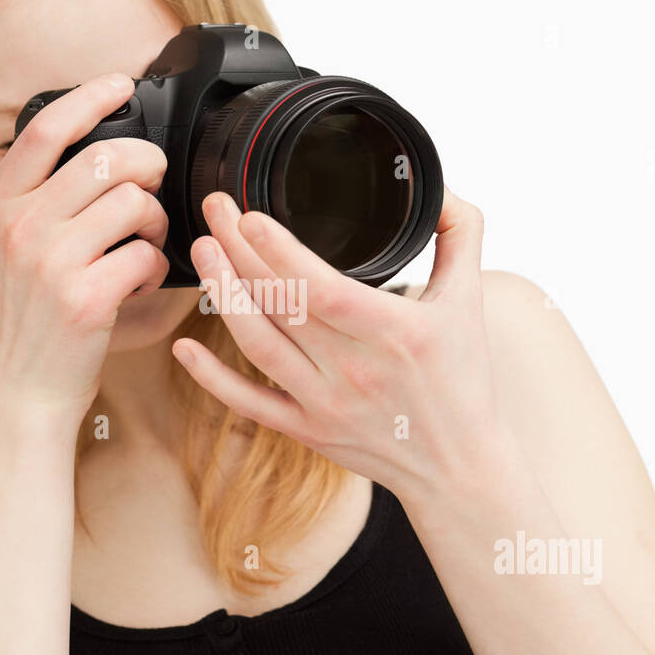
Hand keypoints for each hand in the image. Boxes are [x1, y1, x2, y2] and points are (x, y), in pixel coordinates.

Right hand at [0, 73, 168, 421]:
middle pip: (105, 159)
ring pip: (134, 203)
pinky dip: (154, 267)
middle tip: (151, 189)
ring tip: (143, 245)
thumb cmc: (23, 323)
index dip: (89, 98)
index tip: (120, 85)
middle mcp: (18, 228)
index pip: (44, 130)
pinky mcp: (85, 298)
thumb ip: (29, 203)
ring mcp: (49, 262)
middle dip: (146, 166)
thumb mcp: (2, 252)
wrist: (16, 394)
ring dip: (155, 222)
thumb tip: (85, 153)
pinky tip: (137, 283)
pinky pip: (146, 254)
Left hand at [172, 188, 505, 500]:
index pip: (323, 288)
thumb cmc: (462, 381)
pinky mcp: (307, 431)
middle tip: (216, 209)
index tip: (249, 216)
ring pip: (257, 345)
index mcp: (395, 331)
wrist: (458, 468)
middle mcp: (355, 369)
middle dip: (238, 251)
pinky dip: (211, 377)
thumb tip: (437, 185)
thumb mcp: (471, 301)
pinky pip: (248, 403)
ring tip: (203, 251)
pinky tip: (183, 346)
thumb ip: (459, 235)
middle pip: (280, 304)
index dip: (279, 253)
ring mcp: (325, 404)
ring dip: (222, 295)